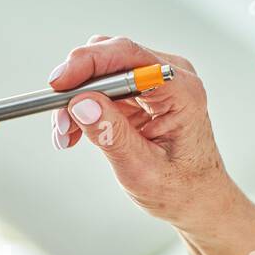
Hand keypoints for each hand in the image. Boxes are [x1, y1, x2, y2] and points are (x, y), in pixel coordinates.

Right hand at [48, 35, 235, 236]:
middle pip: (111, 57)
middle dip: (76, 85)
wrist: (196, 197)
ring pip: (101, 71)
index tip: (58, 85)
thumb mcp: (142, 169)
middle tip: (60, 121)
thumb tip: (81, 104)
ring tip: (66, 135)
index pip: (129, 57)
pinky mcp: (142, 90)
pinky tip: (75, 133)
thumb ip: (113, 135)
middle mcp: (170, 76)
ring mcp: (156, 80)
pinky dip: (84, 106)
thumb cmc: (179, 188)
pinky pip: (103, 86)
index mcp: (182, 92)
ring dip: (76, 99)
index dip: (89, 63)